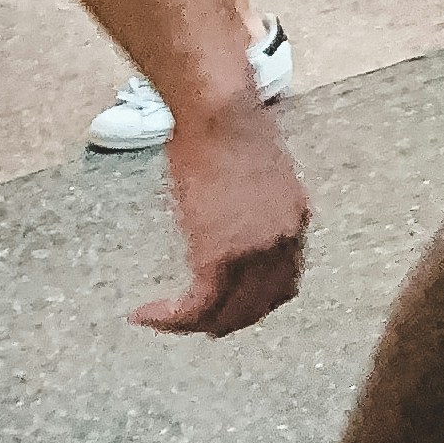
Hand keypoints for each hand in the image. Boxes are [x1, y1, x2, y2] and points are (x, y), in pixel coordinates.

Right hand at [134, 97, 306, 335]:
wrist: (222, 117)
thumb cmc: (230, 132)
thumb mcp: (257, 177)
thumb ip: (253, 209)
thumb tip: (228, 222)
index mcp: (296, 222)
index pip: (283, 281)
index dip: (254, 300)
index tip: (224, 303)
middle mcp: (284, 242)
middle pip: (260, 305)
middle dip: (226, 320)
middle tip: (191, 322)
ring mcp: (256, 252)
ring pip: (229, 314)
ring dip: (194, 325)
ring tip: (164, 322)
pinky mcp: (221, 256)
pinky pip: (198, 306)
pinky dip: (172, 319)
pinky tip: (146, 314)